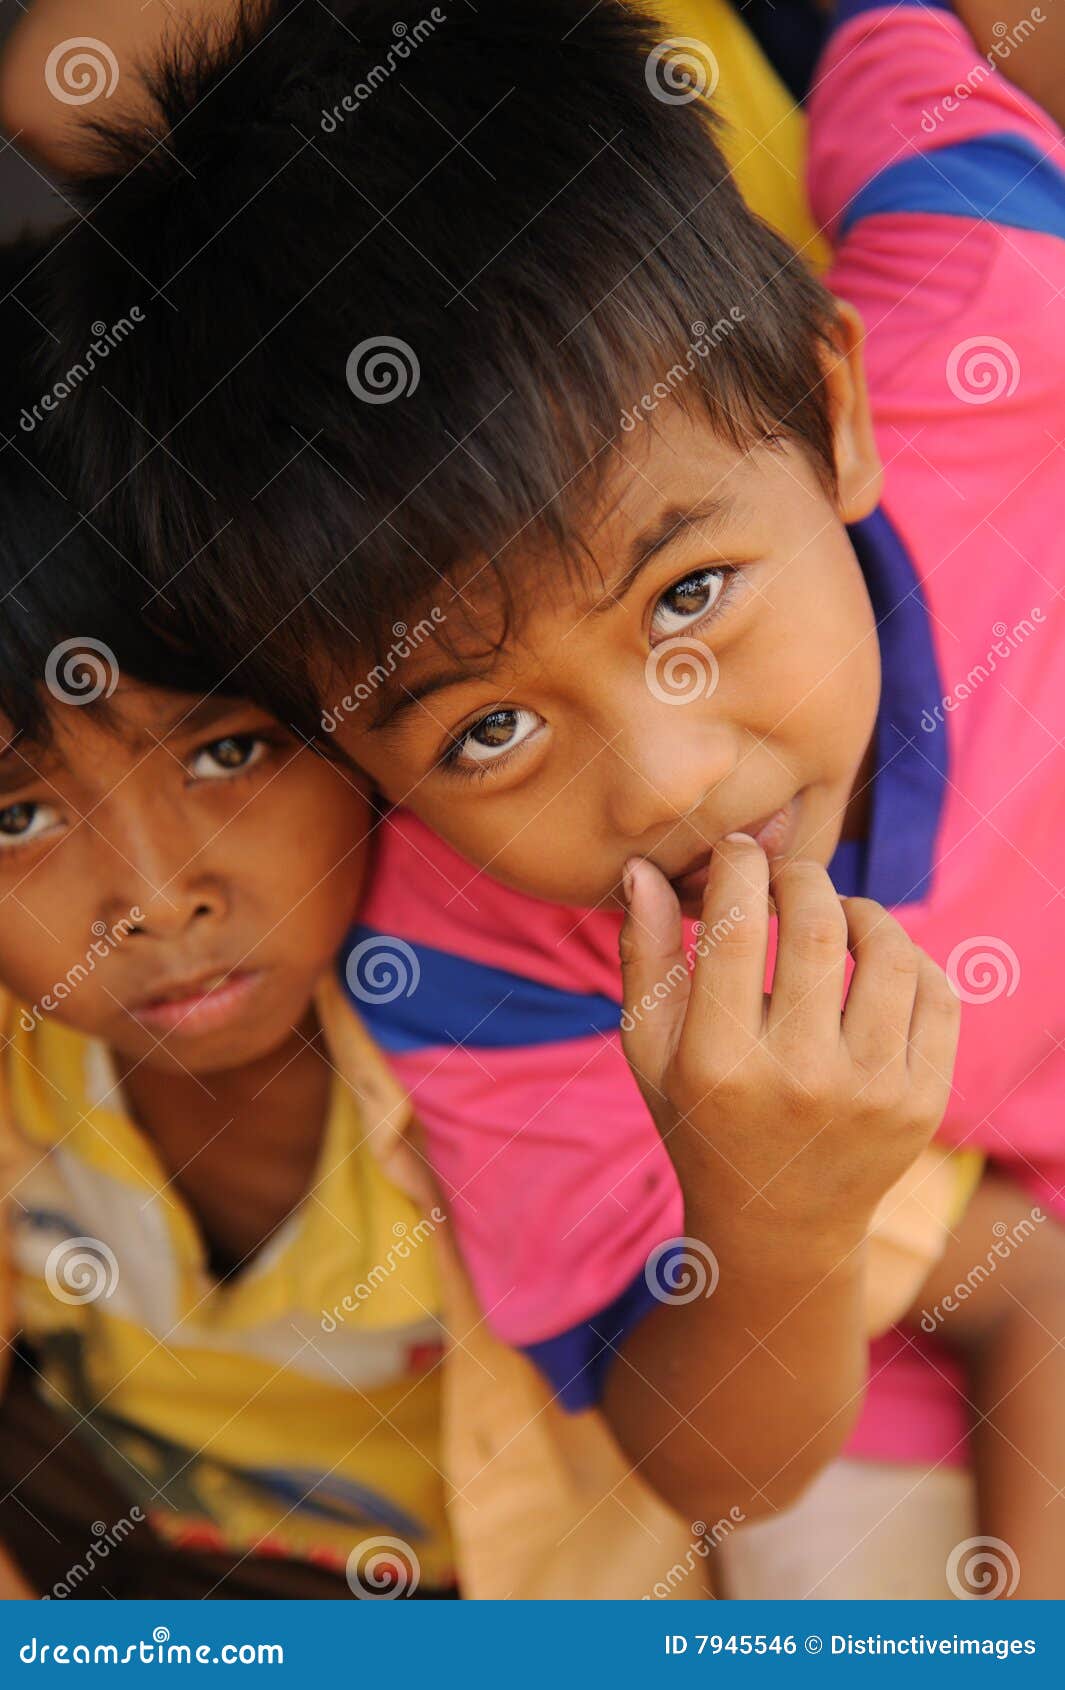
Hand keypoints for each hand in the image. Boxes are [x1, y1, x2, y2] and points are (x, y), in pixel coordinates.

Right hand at [618, 835, 960, 1261]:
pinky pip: (936, 994)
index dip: (739, 867)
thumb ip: (646, 957)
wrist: (779, 1223)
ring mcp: (871, 1094)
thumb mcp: (652, 1049)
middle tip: (787, 874)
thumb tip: (644, 869)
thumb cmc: (702, 1118)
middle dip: (801, 877)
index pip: (735, 930)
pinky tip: (874, 961)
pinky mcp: (923, 1103)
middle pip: (817, 927)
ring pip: (889, 952)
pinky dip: (909, 957)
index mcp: (720, 1065)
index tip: (739, 849)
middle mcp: (799, 1080)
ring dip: (861, 910)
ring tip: (837, 914)